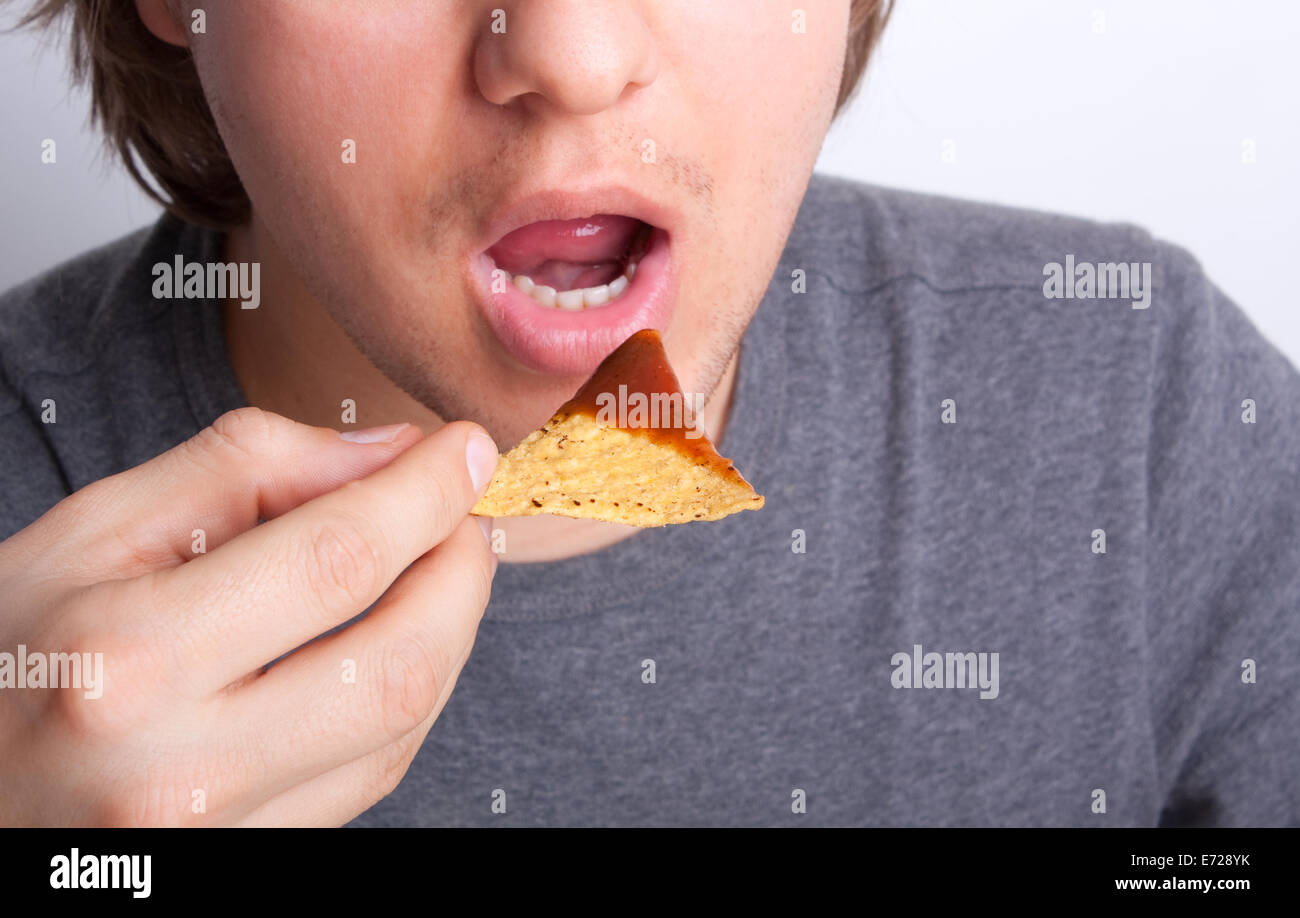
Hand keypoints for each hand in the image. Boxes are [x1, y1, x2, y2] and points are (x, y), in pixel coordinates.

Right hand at [0, 407, 497, 825]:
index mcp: (126, 661)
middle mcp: (180, 769)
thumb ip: (246, 468)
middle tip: (463, 512)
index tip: (465, 448)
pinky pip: (376, 772)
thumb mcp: (95, 529)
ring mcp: (222, 834)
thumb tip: (390, 453)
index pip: (334, 560)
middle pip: (397, 658)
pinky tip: (397, 637)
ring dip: (450, 629)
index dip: (425, 492)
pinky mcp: (252, 860)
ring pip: (403, 723)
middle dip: (460, 570)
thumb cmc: (15, 648)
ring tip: (436, 565)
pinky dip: (412, 690)